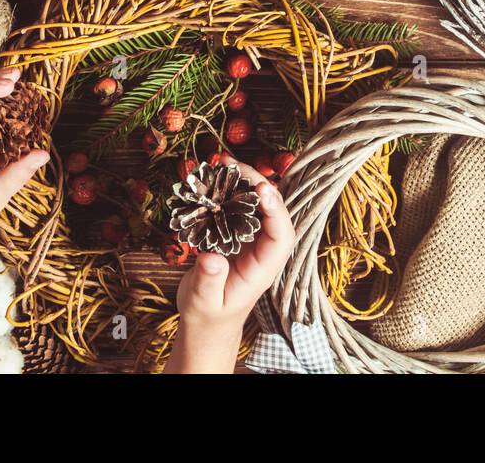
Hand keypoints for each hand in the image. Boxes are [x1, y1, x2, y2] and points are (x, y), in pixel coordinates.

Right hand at [165, 157, 294, 372]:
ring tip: (222, 161)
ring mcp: (251, 240)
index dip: (276, 211)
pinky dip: (228, 189)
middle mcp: (262, 250)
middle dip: (257, 185)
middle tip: (233, 165)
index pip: (281, 237)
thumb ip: (209, 282)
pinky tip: (214, 175)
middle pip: (271, 212)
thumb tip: (212, 258)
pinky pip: (238, 207)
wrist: (207, 322)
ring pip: (256, 204)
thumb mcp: (203, 303)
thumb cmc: (208, 317)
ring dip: (242, 181)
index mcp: (263, 270)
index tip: (262, 190)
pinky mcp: (236, 233)